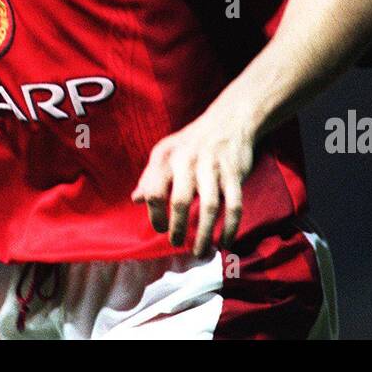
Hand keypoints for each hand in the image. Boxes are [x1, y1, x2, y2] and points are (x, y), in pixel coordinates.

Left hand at [130, 109, 256, 257]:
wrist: (229, 120)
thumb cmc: (192, 142)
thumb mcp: (166, 152)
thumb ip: (151, 176)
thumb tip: (136, 200)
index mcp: (167, 157)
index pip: (154, 192)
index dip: (155, 216)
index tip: (161, 229)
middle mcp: (188, 161)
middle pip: (180, 201)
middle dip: (177, 229)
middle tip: (177, 244)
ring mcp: (213, 167)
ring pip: (209, 207)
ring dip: (204, 234)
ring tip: (200, 252)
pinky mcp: (235, 174)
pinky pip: (234, 206)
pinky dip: (230, 228)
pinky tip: (225, 243)